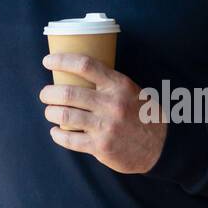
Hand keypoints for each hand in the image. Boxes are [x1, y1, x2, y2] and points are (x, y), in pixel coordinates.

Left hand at [39, 53, 166, 173]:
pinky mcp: (101, 147)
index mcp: (119, 85)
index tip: (47, 61)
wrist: (161, 146)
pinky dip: (57, 135)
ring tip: (50, 112)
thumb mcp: (131, 90)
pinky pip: (69, 140)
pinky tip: (56, 132)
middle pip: (67, 93)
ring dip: (50, 113)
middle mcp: (111, 104)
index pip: (85, 65)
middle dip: (48, 93)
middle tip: (45, 94)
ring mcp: (105, 127)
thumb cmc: (141, 113)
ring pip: (64, 116)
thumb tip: (75, 72)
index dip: (62, 60)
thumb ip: (107, 82)